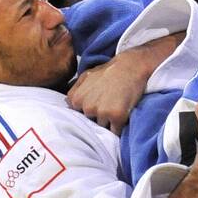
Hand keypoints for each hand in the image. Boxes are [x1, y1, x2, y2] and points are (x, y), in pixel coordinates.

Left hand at [66, 38, 180, 133]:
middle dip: (98, 116)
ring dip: (109, 122)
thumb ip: (74, 90)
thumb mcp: (86, 75)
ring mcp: (102, 113)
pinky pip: (115, 131)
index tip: (97, 104)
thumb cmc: (108, 71)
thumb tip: (67, 104)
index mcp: (77, 99)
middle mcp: (87, 107)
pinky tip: (122, 114)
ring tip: (116, 106)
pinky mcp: (117, 116)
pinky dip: (118, 127)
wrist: (131, 66)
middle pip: (90, 123)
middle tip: (108, 103)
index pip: (78, 116)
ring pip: (103, 127)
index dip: (88, 112)